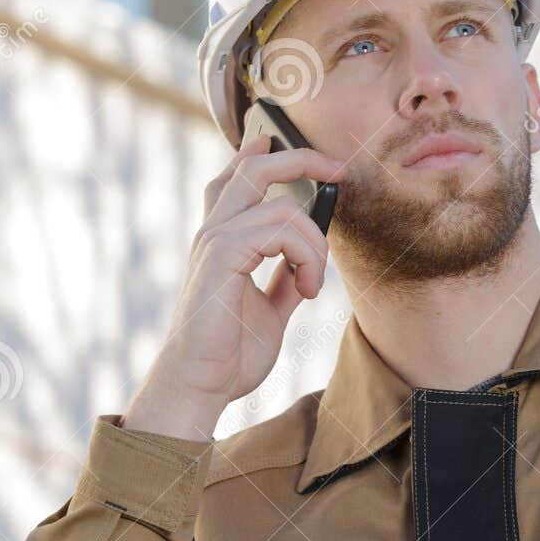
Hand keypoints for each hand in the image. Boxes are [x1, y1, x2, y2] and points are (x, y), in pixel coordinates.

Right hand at [126, 133, 346, 434]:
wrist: (201, 385)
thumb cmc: (228, 354)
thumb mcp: (271, 310)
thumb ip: (285, 281)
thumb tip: (307, 264)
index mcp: (222, 242)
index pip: (237, 179)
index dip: (266, 155)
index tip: (303, 154)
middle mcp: (214, 234)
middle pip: (253, 169)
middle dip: (301, 160)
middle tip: (338, 172)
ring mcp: (215, 242)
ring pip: (281, 206)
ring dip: (315, 245)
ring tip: (314, 285)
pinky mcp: (220, 256)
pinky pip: (277, 229)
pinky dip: (305, 256)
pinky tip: (307, 289)